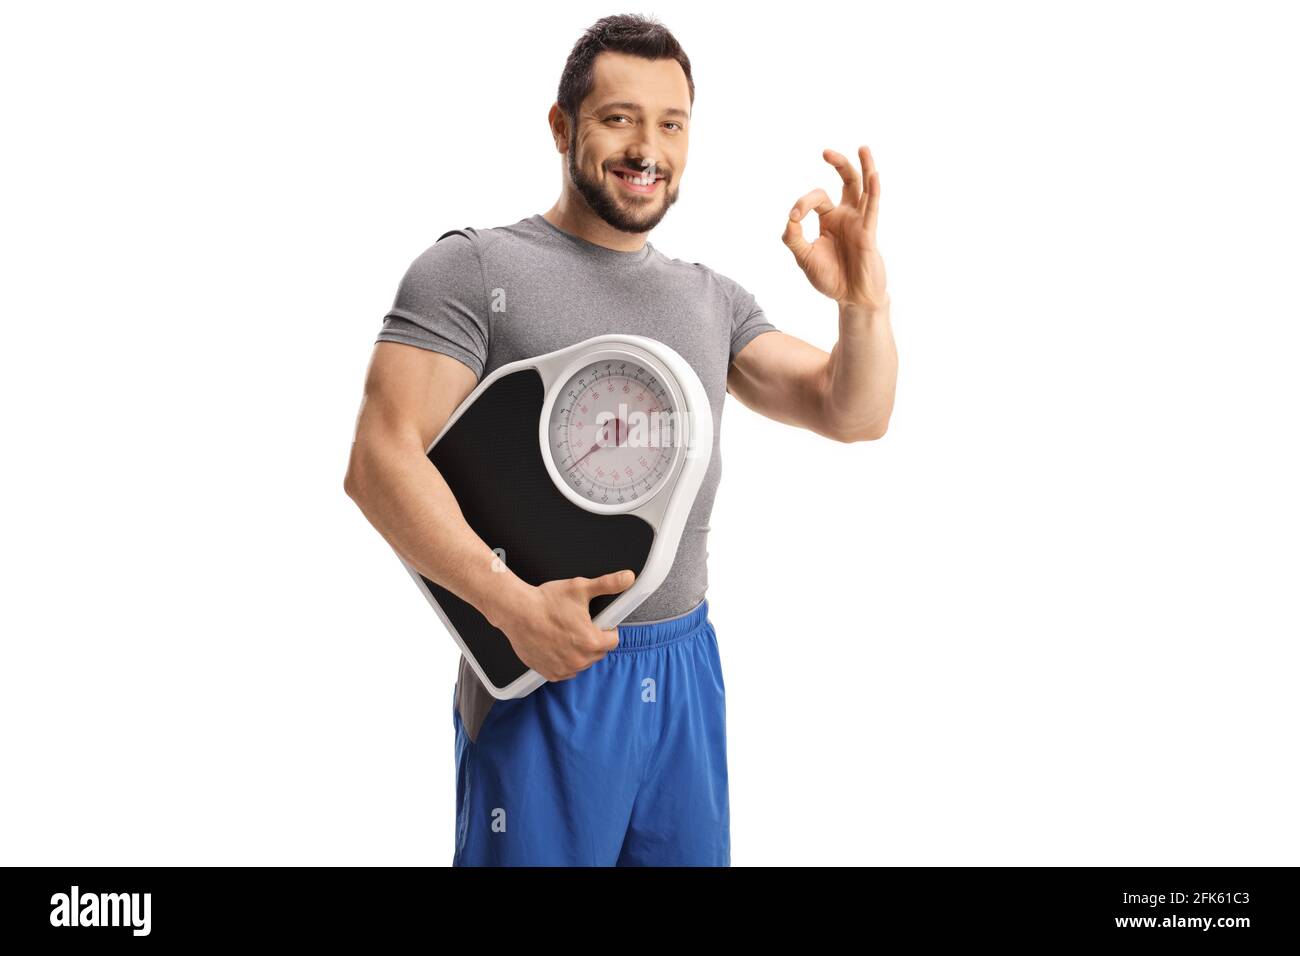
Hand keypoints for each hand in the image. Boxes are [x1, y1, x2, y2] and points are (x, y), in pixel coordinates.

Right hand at [493, 570, 634, 681]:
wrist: (517, 612)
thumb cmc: (546, 601)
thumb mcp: (580, 588)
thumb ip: (608, 584)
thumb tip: (628, 577)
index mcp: (591, 641)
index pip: (613, 640)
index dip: (607, 628)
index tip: (598, 622)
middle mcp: (580, 660)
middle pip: (598, 652)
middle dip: (593, 640)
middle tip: (578, 625)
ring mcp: (564, 669)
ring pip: (582, 662)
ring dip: (579, 652)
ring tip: (566, 634)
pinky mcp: (550, 674)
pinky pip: (565, 670)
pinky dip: (563, 661)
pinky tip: (556, 645)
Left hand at [782, 145, 888, 309]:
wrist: (851, 299)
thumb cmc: (831, 278)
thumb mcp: (804, 258)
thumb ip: (794, 238)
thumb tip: (790, 218)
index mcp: (831, 219)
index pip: (817, 198)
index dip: (802, 204)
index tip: (794, 219)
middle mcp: (847, 216)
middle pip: (847, 182)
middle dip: (838, 164)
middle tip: (825, 152)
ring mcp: (860, 223)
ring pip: (864, 189)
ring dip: (864, 168)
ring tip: (863, 147)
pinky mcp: (869, 233)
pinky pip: (872, 209)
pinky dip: (873, 192)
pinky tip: (874, 176)